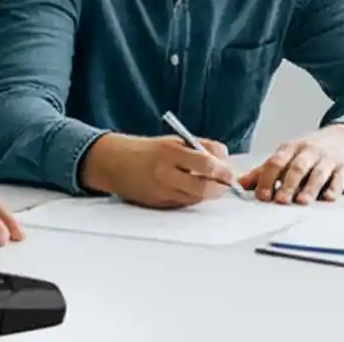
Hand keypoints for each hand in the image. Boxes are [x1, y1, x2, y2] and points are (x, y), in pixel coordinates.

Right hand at [80, 134, 235, 208]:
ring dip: (208, 194)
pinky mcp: (158, 204)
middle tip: (225, 183)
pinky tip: (192, 190)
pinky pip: (184, 204)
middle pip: (203, 188)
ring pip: (196, 199)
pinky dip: (193, 198)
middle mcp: (165, 174)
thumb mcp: (173, 141)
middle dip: (219, 188)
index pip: (206, 164)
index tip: (229, 171)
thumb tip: (224, 159)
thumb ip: (199, 148)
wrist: (114, 163)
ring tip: (211, 185)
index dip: (223, 170)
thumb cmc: (146, 149)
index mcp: (170, 153)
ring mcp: (161, 192)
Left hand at [239, 124, 343, 204]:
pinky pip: (340, 178)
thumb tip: (240, 184)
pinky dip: (335, 188)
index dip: (267, 178)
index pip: (276, 162)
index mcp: (291, 148)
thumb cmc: (312, 150)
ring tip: (302, 201)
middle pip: (297, 167)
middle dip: (288, 184)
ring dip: (310, 188)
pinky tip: (328, 197)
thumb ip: (265, 171)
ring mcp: (328, 159)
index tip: (262, 195)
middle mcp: (309, 152)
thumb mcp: (288, 155)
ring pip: (318, 173)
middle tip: (281, 201)